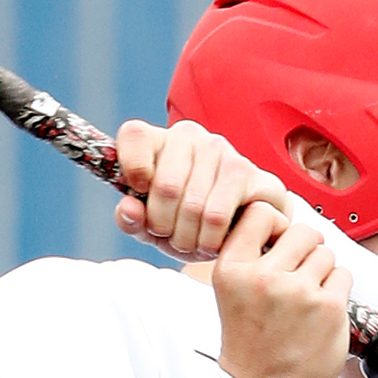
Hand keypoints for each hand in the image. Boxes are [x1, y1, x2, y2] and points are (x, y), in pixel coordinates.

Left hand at [114, 120, 290, 261]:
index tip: (139, 193)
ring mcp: (221, 150)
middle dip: (164, 227)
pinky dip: (209, 240)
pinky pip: (217, 216)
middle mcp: (189, 136)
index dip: (132, 169)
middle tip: (172, 238)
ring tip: (193, 243)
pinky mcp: (248, 172)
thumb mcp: (152, 227)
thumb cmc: (188, 224)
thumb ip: (131, 219)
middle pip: (165, 187)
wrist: (241, 231)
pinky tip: (213, 242)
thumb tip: (129, 207)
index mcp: (159, 140)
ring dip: (188, 239)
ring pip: (193, 206)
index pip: (134, 135)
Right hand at [209, 200, 353, 377]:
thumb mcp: (230, 293)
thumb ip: (251, 256)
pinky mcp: (329, 307)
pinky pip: (344, 275)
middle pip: (303, 231)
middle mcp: (264, 276)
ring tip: (306, 301)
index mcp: (232, 269)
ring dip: (322, 273)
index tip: (277, 243)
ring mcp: (298, 291)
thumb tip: (284, 223)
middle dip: (306, 250)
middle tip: (298, 277)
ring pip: (326, 254)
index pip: (261, 212)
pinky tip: (320, 312)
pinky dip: (337, 291)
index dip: (276, 224)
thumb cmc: (249, 343)